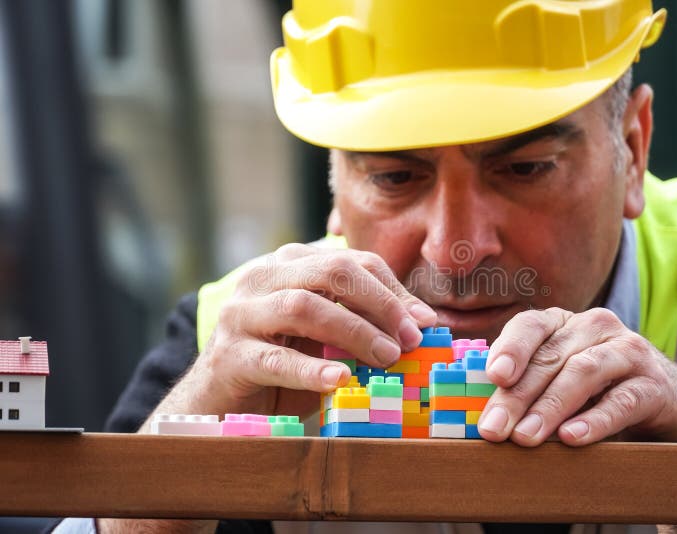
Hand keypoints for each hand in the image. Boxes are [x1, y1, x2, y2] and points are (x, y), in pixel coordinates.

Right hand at [149, 243, 436, 422]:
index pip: (350, 262)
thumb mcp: (326, 340)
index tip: (425, 321)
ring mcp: (241, 314)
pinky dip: (313, 370)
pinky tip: (341, 382)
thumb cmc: (282, 367)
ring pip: (304, 307)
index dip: (393, 289)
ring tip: (387, 357)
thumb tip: (423, 325)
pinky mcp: (229, 356)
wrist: (218, 400)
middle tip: (410, 338)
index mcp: (290, 265)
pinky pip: (276, 360)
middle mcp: (262, 278)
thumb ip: (363, 325)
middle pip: (330, 272)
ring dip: (354, 332)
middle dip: (379, 303)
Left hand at [477, 307, 676, 445]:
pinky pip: (622, 400)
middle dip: (517, 396)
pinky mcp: (655, 384)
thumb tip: (482, 417)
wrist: (675, 411)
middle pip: (549, 358)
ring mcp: (628, 351)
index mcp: (564, 324)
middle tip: (493, 431)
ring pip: (583, 372)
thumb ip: (526, 391)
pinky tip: (573, 438)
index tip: (492, 376)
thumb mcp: (560, 387)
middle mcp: (595, 327)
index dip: (510, 348)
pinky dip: (595, 420)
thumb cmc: (600, 396)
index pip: (530, 326)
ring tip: (525, 437)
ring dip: (550, 406)